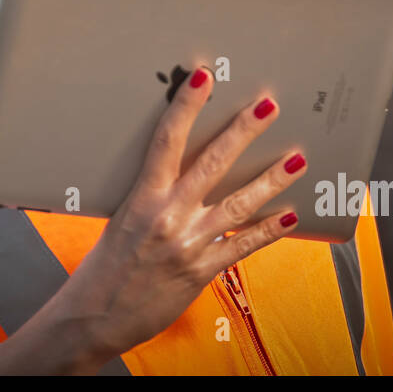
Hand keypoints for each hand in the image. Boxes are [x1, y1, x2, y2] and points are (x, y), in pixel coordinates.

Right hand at [0, 67, 305, 373]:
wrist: (95, 316)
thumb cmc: (105, 266)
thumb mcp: (122, 219)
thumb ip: (152, 195)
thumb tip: (178, 169)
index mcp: (142, 198)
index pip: (167, 141)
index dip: (186, 106)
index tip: (202, 76)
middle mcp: (167, 216)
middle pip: (212, 164)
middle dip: (243, 132)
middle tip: (268, 106)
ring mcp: (188, 244)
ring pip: (238, 204)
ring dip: (271, 179)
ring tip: (296, 159)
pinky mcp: (201, 270)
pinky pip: (242, 246)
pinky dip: (269, 231)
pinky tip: (290, 216)